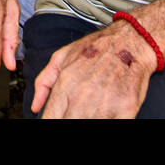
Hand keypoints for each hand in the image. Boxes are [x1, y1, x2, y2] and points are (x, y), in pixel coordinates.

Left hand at [31, 21, 156, 118]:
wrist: (129, 40)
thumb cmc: (96, 48)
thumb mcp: (61, 57)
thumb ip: (44, 82)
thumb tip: (35, 106)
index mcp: (66, 84)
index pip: (50, 118)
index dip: (50, 121)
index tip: (53, 121)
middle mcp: (84, 96)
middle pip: (67, 123)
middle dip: (67, 121)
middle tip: (71, 115)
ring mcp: (105, 104)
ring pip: (87, 125)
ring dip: (85, 121)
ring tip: (86, 114)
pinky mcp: (126, 109)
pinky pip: (113, 124)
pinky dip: (106, 121)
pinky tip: (103, 115)